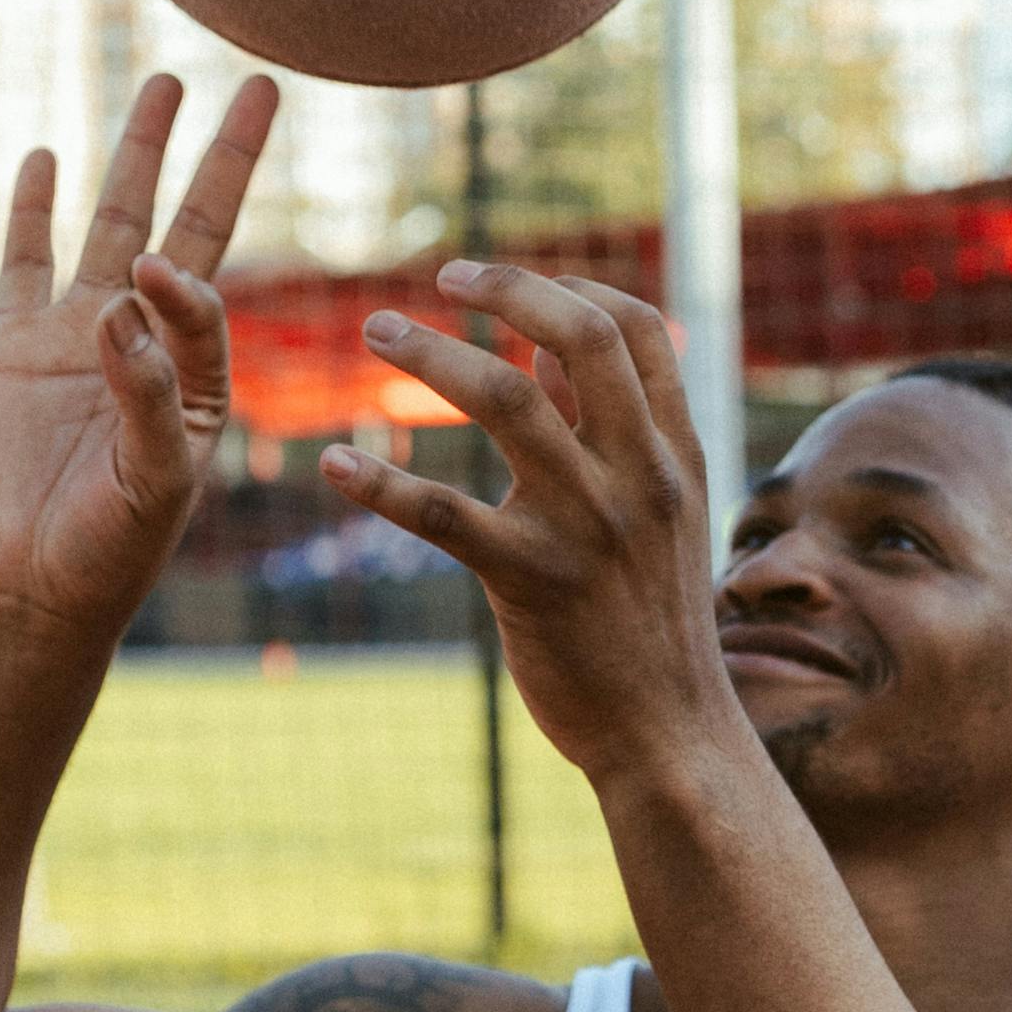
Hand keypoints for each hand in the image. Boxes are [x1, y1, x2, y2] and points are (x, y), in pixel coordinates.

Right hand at [0, 76, 279, 641]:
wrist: (27, 585)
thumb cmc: (109, 548)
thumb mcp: (150, 482)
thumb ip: (146, 397)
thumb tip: (121, 307)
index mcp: (196, 377)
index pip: (203, 300)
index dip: (182, 281)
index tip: (152, 276)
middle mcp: (145, 339)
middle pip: (192, 225)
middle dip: (223, 158)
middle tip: (259, 85)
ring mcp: (75, 332)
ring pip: (112, 221)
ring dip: (138, 154)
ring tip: (164, 85)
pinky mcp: (10, 340)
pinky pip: (24, 258)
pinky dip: (32, 207)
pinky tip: (46, 157)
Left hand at [340, 262, 738, 793]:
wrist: (671, 734)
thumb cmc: (652, 620)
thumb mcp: (660, 514)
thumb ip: (611, 430)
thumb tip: (544, 347)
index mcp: (675, 453)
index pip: (636, 330)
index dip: (568, 285)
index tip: (501, 281)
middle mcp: (640, 475)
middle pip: (581, 339)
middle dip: (505, 291)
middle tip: (438, 277)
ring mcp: (589, 525)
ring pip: (508, 400)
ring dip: (434, 354)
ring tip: (379, 331)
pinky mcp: (533, 581)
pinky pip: (445, 516)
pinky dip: (383, 483)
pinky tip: (337, 466)